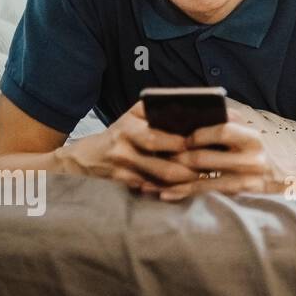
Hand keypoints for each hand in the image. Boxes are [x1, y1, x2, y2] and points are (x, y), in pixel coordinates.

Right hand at [61, 101, 198, 189]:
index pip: (156, 138)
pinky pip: (153, 189)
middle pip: (162, 166)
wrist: (85, 158)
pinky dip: (171, 189)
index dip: (180, 143)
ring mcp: (124, 171)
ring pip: (160, 181)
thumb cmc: (120, 132)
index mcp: (128, 128)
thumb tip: (189, 106)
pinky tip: (187, 187)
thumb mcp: (133, 116)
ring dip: (184, 181)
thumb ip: (155, 109)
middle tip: (210, 166)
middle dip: (188, 168)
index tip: (201, 144)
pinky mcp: (125, 186)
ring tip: (204, 176)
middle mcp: (124, 150)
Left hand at [158, 108, 290, 200]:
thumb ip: (230, 127)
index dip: (200, 133)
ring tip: (148, 181)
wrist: (294, 177)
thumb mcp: (252, 136)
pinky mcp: (241, 194)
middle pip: (205, 157)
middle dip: (176, 158)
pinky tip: (165, 194)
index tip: (182, 137)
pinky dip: (183, 194)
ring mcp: (247, 178)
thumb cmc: (264, 153)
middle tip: (154, 157)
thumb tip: (193, 117)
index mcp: (253, 137)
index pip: (224, 130)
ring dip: (172, 180)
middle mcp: (252, 157)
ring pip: (201, 178)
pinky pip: (207, 194)